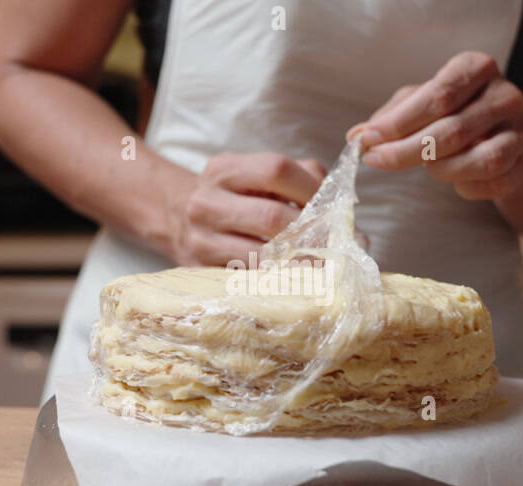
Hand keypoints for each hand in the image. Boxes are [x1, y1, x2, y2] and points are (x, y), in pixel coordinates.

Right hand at [165, 152, 326, 265]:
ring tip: (324, 267)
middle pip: (270, 216)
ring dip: (299, 263)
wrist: (181, 220)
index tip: (337, 211)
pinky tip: (297, 280)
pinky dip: (278, 280)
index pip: (276, 169)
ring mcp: (201, 238)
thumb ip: (303, 178)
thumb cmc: (238, 197)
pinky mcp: (201, 269)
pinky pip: (249, 278)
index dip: (311, 190)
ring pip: (261, 254)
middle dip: (312, 234)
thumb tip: (341, 209)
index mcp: (225, 168)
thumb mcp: (261, 177)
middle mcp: (206, 200)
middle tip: (340, 248)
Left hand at [347, 51, 522, 200]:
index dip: (399, 123)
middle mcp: (505, 96)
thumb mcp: (420, 103)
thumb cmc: (454, 113)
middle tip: (376, 160)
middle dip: (406, 151)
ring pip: (479, 160)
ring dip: (441, 169)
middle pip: (453, 130)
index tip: (367, 140)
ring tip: (426, 166)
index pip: (438, 96)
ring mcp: (520, 132)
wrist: (503, 136)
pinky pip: (490, 183)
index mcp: (477, 68)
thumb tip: (356, 136)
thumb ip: (390, 117)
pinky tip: (454, 179)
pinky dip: (464, 186)